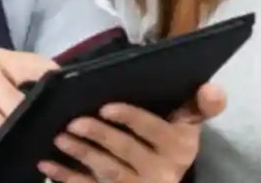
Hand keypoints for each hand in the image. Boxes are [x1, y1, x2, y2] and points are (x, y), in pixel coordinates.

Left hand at [38, 82, 226, 182]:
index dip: (130, 119)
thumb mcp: (187, 124)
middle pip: (126, 152)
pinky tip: (47, 164)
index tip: (106, 107)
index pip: (155, 130)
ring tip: (59, 137)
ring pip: (107, 171)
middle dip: (98, 136)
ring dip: (81, 154)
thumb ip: (200, 104)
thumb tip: (213, 88)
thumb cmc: (170, 140)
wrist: (161, 180)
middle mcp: (163, 171)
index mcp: (181, 147)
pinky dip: (67, 177)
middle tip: (72, 122)